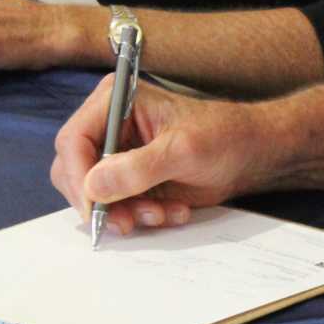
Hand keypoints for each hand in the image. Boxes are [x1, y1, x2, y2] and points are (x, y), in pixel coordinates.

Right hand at [49, 80, 253, 235]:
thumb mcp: (183, 150)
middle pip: (74, 171)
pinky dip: (140, 216)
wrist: (250, 154)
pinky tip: (173, 211)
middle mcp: (109, 124)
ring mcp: (117, 153)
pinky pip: (116, 206)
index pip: (73, 140)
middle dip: (102, 201)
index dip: (78, 177)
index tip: (96, 208)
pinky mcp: (128, 178)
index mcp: (115, 101)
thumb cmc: (223, 136)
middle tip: (129, 222)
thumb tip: (92, 187)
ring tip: (163, 213)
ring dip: (125, 213)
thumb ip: (138, 168)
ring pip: (94, 195)